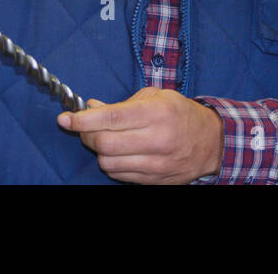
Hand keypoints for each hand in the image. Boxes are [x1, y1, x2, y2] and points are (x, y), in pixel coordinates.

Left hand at [56, 87, 223, 183]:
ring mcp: (156, 164)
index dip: (84, 120)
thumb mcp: (155, 97)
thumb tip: (90, 107)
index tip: (66, 118)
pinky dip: (112, 164)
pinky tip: (119, 153)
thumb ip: (121, 104)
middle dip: (87, 135)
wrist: (211, 143)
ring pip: (108, 163)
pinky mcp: (154, 181)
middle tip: (85, 127)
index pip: (112, 118)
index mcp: (157, 113)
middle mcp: (156, 140)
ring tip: (106, 140)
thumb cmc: (180, 114)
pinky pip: (120, 175)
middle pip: (105, 144)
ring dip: (99, 151)